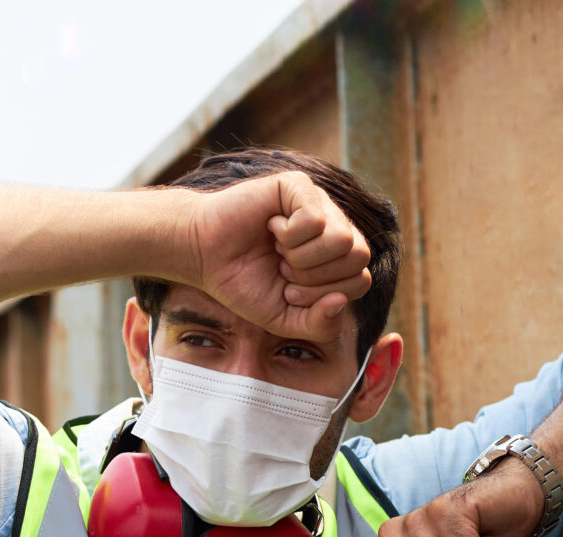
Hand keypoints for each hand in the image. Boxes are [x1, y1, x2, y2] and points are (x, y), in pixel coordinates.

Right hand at [184, 171, 371, 342]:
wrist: (202, 257)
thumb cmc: (242, 283)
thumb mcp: (285, 318)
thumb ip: (319, 325)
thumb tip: (340, 302)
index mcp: (336, 258)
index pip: (360, 280)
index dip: (323, 294)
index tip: (288, 290)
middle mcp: (334, 226)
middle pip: (358, 256)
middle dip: (315, 277)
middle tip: (283, 270)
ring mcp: (319, 203)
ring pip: (342, 238)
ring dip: (301, 256)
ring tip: (277, 249)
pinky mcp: (299, 185)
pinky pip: (315, 218)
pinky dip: (288, 234)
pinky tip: (269, 228)